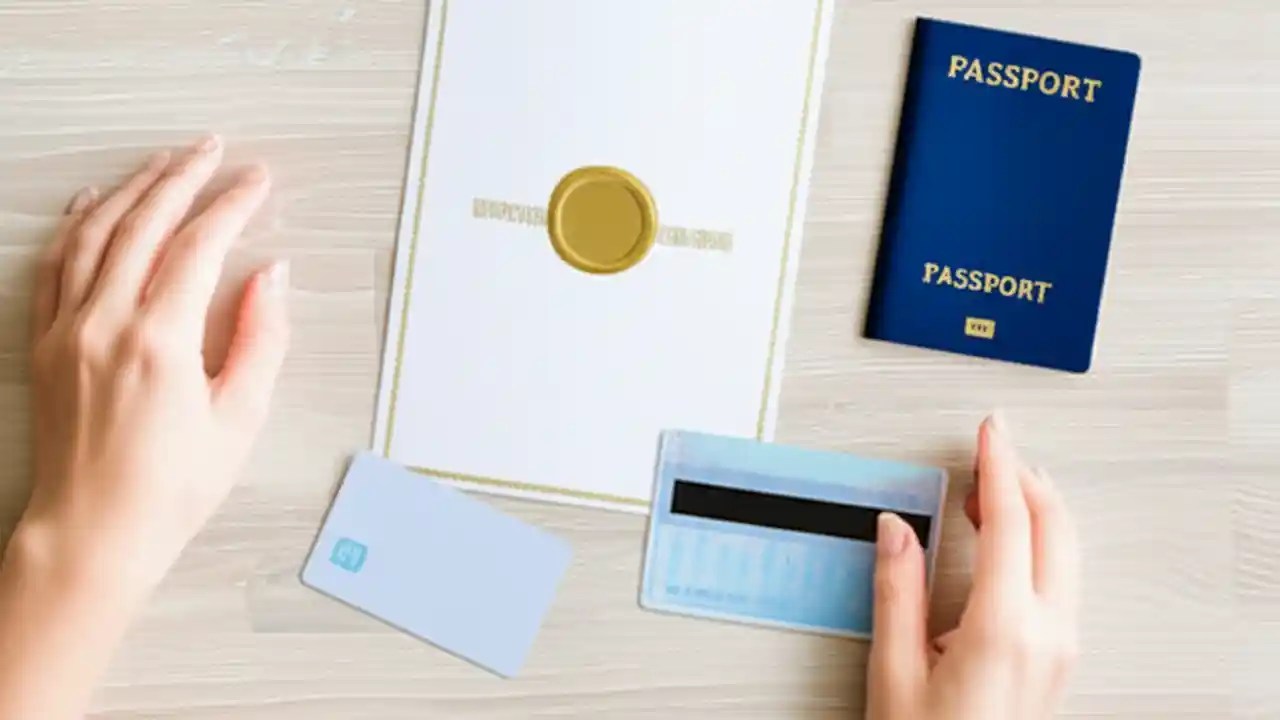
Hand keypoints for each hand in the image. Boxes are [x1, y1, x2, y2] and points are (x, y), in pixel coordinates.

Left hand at [17, 135, 288, 595]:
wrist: (91, 533)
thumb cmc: (169, 488)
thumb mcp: (239, 420)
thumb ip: (261, 340)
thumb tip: (272, 277)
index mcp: (160, 341)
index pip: (200, 247)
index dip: (232, 205)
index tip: (257, 181)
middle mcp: (105, 322)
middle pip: (144, 223)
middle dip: (182, 177)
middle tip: (213, 150)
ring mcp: (67, 329)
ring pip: (95, 233)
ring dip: (132, 189)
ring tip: (164, 163)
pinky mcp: (44, 343)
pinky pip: (54, 265)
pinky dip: (76, 225)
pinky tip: (93, 203)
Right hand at [866, 414, 1079, 719]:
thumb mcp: (894, 670)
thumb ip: (896, 589)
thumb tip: (896, 529)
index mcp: (1003, 629)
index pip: (1011, 521)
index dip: (998, 465)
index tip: (989, 432)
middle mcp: (1046, 634)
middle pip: (1054, 526)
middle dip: (1023, 477)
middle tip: (989, 450)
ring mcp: (1061, 646)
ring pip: (1065, 550)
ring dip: (1034, 508)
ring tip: (989, 490)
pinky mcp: (1059, 657)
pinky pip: (1061, 578)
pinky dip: (1039, 541)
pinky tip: (1008, 538)